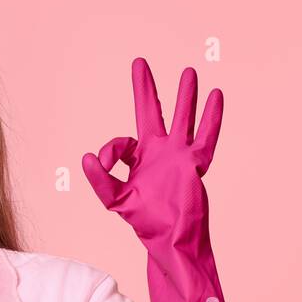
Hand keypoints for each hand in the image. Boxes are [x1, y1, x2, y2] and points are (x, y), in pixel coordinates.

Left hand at [81, 57, 235, 301]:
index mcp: (136, 161)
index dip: (111, 149)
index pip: (121, 142)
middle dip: (145, 89)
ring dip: (184, 96)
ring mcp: (178, 155)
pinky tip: (215, 95)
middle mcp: (157, 153)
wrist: (173, 239)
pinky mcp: (195, 163)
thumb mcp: (116, 200)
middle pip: (151, 112)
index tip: (105, 161)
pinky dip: (210, 116)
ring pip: (182, 118)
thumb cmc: (146, 223)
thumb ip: (100, 180)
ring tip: (188, 72)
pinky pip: (205, 135)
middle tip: (139, 62)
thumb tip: (85, 156)